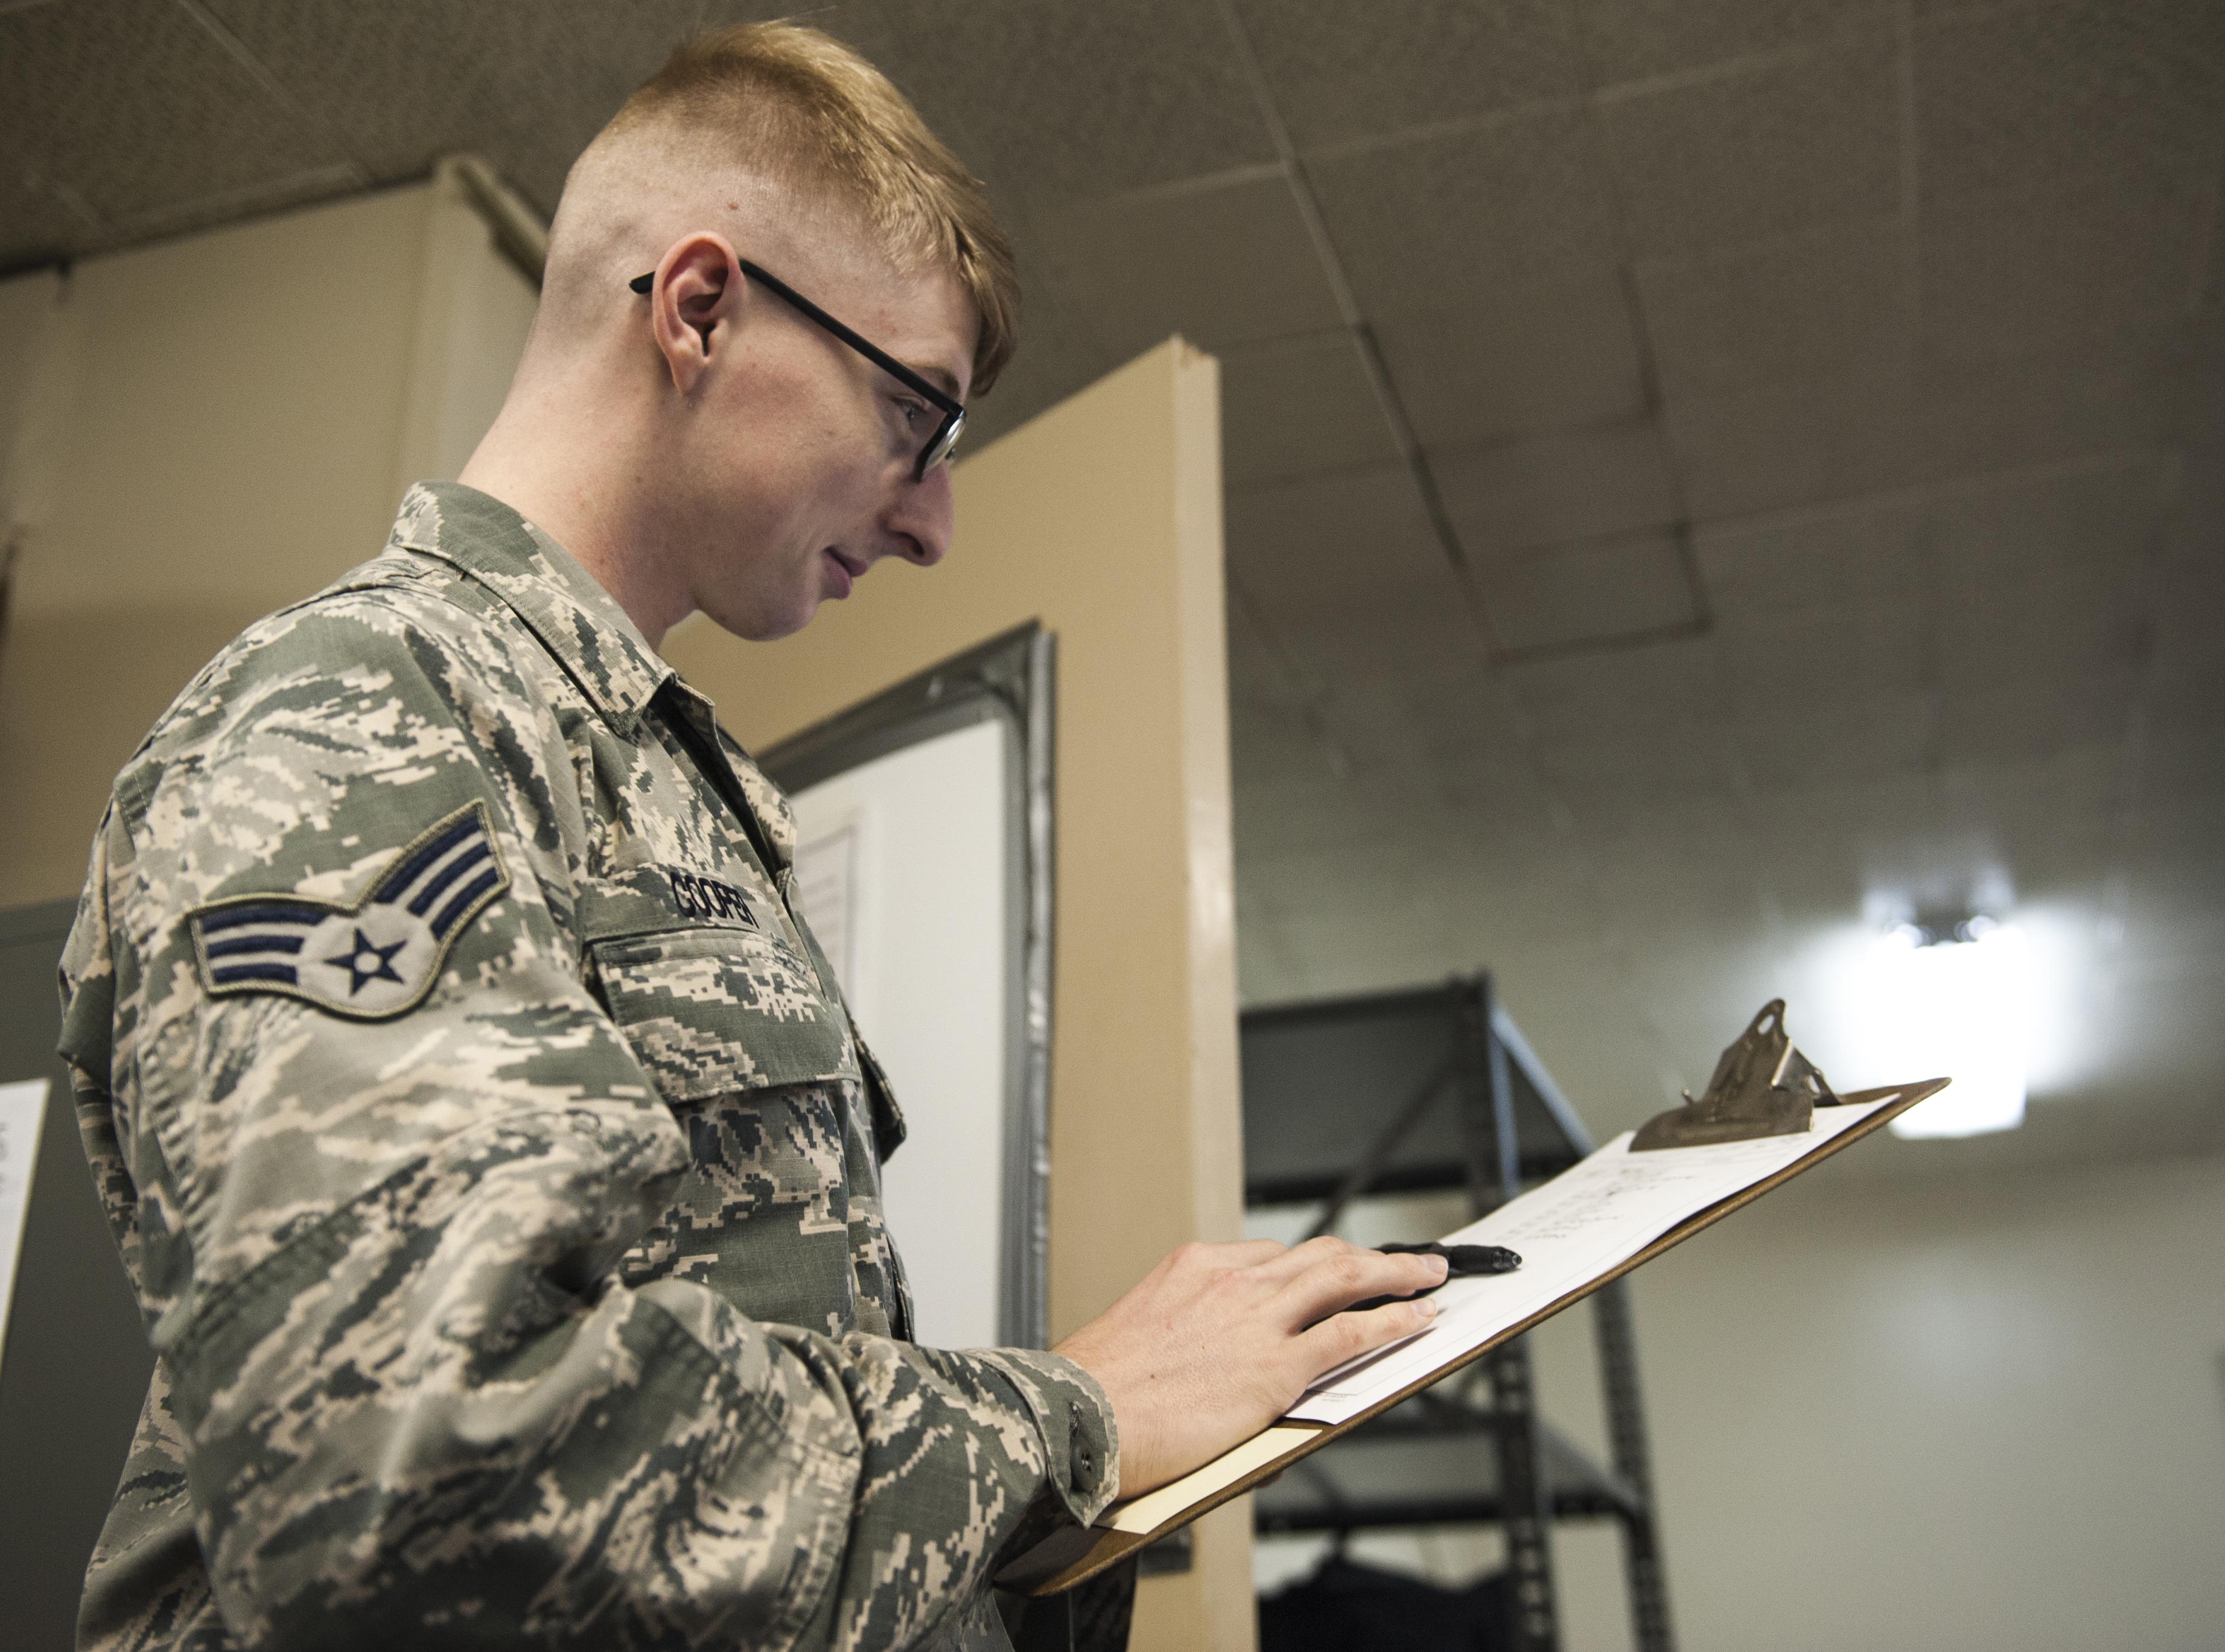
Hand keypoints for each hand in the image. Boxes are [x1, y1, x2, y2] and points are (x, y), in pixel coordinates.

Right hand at [1053, 1237, 1446, 1495]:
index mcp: (1194, 1265)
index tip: (1332, 1271)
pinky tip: (1417, 1319)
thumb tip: (1205, 1359)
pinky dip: (1392, 1322)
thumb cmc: (1095, 1388)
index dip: (1313, 1266)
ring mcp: (1259, 1320)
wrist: (1079, 1415)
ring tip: (1427, 1277)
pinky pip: (1351, 1335)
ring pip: (1344, 1279)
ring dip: (1394, 1275)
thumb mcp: (1139, 1332)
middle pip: (1319, 1255)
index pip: (1270, 1257)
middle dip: (1369, 1257)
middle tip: (1404, 1260)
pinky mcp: (1277, 1367)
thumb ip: (1183, 1332)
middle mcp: (1232, 1280)